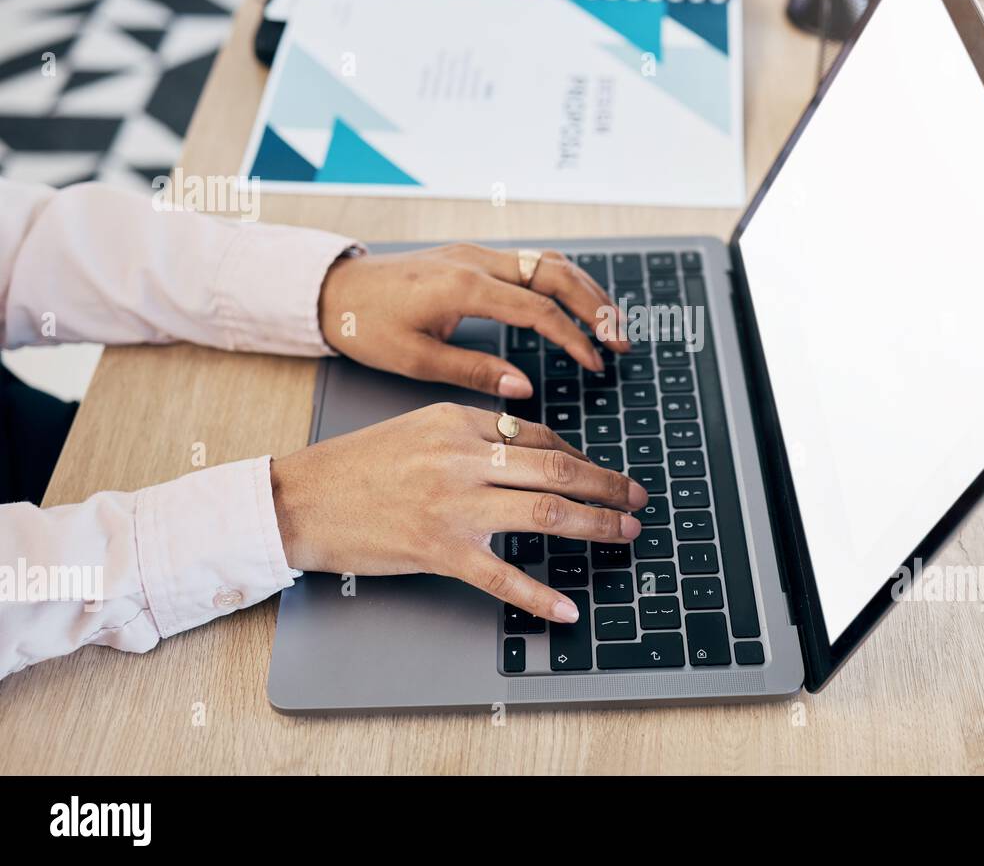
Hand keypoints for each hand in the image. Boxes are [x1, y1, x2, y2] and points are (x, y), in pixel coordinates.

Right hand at [270, 402, 647, 621]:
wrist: (300, 499)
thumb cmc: (355, 465)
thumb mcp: (418, 428)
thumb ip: (473, 433)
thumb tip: (529, 445)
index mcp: (459, 421)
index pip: (539, 435)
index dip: (580, 455)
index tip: (600, 471)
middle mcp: (463, 457)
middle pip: (556, 467)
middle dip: (607, 484)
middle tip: (637, 497)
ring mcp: (454, 505)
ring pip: (544, 511)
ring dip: (595, 524)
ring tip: (624, 533)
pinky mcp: (439, 550)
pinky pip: (501, 577)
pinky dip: (539, 597)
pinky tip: (565, 609)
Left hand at [317, 243, 627, 397]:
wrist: (335, 291)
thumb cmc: (369, 327)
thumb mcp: (415, 361)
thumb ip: (474, 371)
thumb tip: (523, 387)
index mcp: (463, 287)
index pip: (538, 310)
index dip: (575, 338)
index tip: (597, 364)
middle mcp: (476, 261)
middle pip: (556, 274)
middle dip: (596, 306)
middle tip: (623, 340)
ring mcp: (477, 253)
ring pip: (548, 261)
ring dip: (586, 289)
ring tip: (612, 323)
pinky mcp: (475, 256)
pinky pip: (531, 261)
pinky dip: (563, 281)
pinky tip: (578, 303)